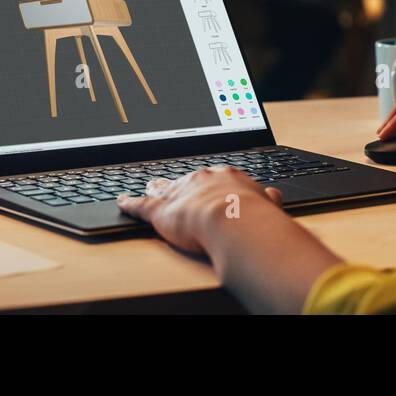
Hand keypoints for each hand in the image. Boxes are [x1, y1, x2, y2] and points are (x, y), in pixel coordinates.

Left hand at [117, 166, 284, 253]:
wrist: (234, 219)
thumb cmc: (253, 215)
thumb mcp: (266, 204)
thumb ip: (267, 200)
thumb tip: (273, 196)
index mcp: (225, 176)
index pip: (213, 178)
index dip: (209, 184)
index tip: (208, 187)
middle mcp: (200, 179)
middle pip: (186, 179)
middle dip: (180, 184)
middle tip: (175, 186)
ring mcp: (179, 192)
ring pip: (162, 188)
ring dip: (155, 189)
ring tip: (149, 187)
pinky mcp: (159, 210)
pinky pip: (140, 205)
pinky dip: (129, 204)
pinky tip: (122, 201)